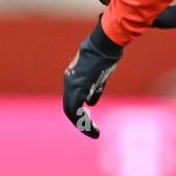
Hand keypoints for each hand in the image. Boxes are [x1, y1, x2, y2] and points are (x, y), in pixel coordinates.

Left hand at [63, 21, 123, 137]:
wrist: (105, 42)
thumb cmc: (106, 53)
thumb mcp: (99, 74)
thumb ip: (94, 89)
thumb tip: (90, 104)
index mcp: (72, 77)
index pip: (72, 100)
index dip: (80, 113)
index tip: (90, 122)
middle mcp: (69, 81)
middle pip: (69, 107)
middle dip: (80, 122)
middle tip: (93, 132)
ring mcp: (72, 84)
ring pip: (71, 111)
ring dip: (83, 125)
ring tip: (95, 133)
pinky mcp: (78, 87)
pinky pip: (76, 110)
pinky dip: (84, 122)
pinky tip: (93, 128)